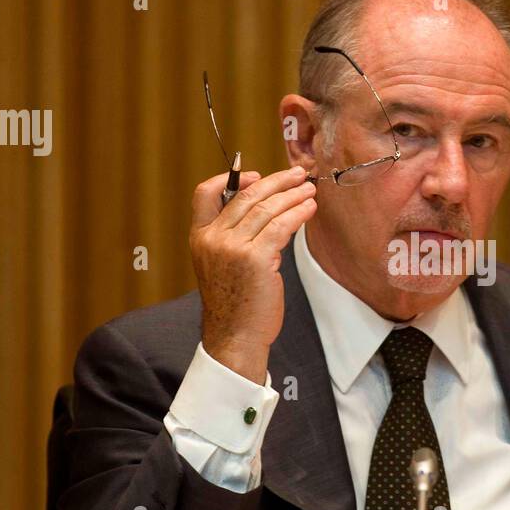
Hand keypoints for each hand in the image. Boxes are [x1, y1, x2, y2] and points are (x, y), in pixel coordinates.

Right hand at [189, 164, 316, 382]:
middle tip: (298, 174)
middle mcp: (213, 239)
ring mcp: (232, 248)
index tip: (258, 176)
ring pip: (267, 208)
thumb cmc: (235, 303)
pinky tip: (309, 209)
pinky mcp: (256, 258)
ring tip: (309, 190)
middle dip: (277, 181)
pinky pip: (281, 226)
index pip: (205, 193)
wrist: (236, 335)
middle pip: (246, 196)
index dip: (233, 179)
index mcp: (200, 237)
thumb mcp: (222, 264)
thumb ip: (235, 236)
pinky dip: (298, 213)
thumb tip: (266, 207)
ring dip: (292, 195)